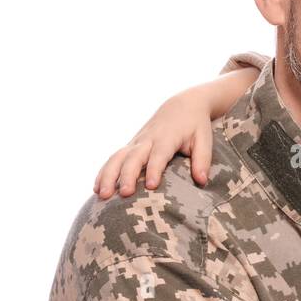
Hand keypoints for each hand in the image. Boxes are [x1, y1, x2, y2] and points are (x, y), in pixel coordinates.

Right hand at [94, 91, 214, 197]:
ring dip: (109, 175)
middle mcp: (148, 140)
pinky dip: (104, 172)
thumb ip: (202, 160)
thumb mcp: (204, 140)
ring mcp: (137, 142)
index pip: (159, 155)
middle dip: (127, 175)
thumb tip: (201, 181)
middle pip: (134, 157)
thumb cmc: (195, 126)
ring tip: (102, 194)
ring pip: (118, 157)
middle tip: (124, 194)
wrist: (182, 106)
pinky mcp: (131, 146)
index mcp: (167, 138)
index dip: (155, 169)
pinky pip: (113, 159)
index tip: (152, 186)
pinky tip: (97, 188)